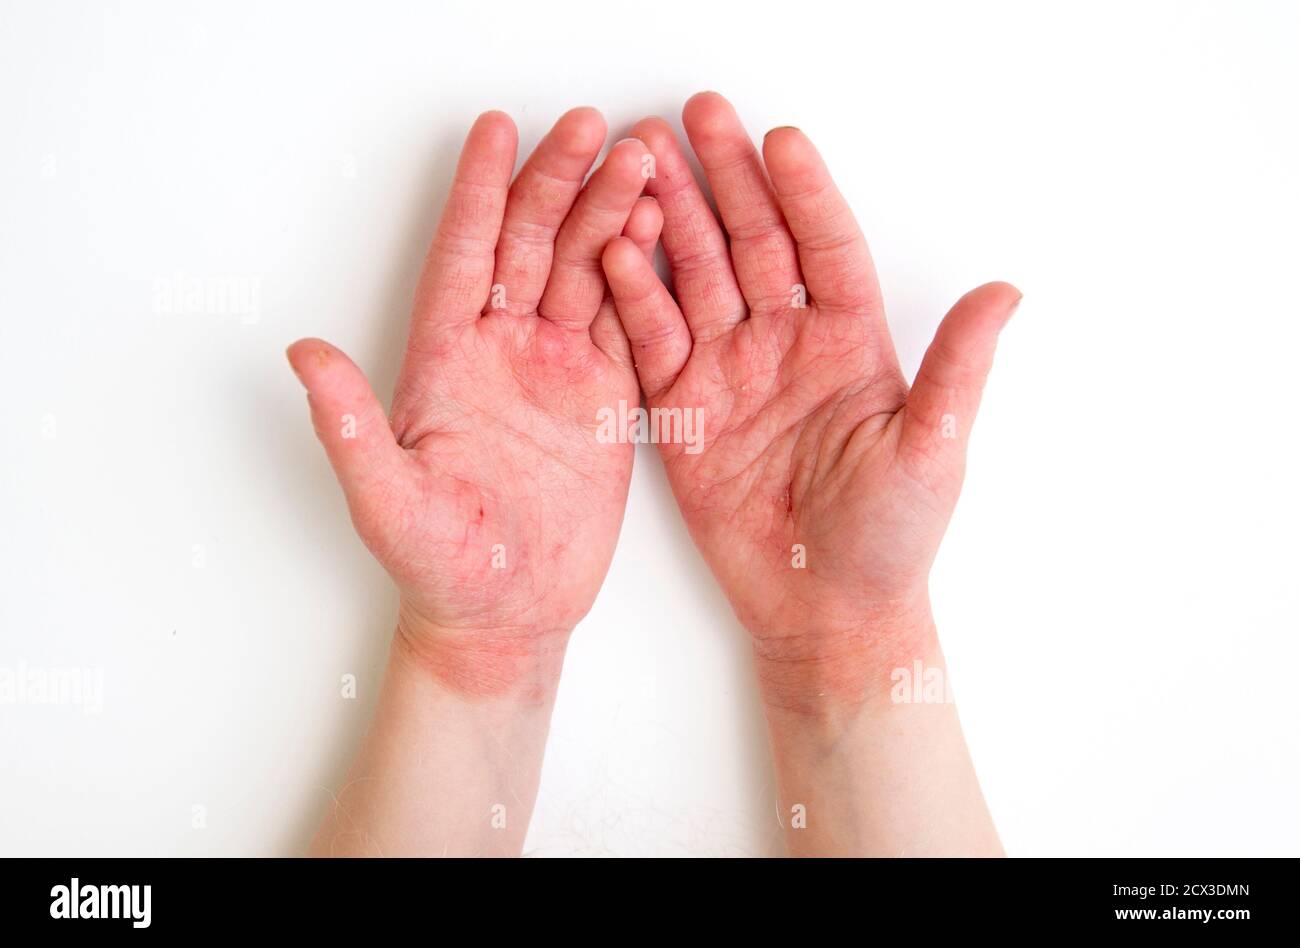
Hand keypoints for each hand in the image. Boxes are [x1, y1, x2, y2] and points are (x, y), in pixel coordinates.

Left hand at [288, 109, 657, 693]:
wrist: (506, 617)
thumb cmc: (439, 568)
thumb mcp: (388, 503)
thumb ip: (352, 429)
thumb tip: (304, 355)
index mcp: (445, 362)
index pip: (464, 257)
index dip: (480, 194)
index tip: (497, 131)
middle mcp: (500, 353)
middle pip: (530, 247)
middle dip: (559, 184)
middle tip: (594, 129)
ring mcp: (553, 372)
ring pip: (583, 273)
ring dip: (609, 216)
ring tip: (643, 164)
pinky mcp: (599, 400)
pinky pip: (624, 325)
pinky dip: (643, 278)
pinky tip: (660, 234)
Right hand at [602, 93, 1019, 707]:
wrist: (825, 612)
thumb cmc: (891, 538)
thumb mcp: (935, 448)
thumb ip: (958, 368)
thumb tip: (1008, 289)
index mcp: (850, 343)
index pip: (824, 247)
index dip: (803, 194)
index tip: (781, 140)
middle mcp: (787, 345)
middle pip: (751, 244)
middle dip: (724, 180)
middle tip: (695, 117)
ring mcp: (731, 372)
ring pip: (695, 278)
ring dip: (670, 221)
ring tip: (641, 164)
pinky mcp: (684, 411)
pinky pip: (653, 341)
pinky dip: (633, 296)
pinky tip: (615, 250)